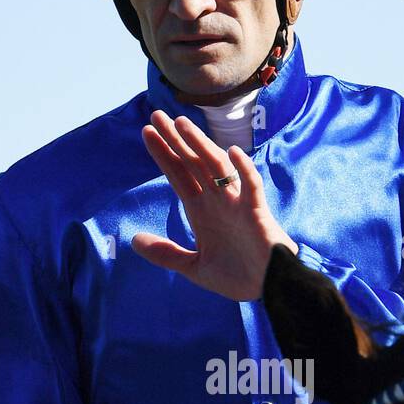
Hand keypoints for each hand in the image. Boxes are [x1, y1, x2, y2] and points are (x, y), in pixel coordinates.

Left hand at [133, 111, 297, 300]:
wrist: (269, 289)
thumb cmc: (238, 276)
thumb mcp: (194, 267)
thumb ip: (166, 253)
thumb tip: (134, 240)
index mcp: (202, 211)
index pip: (178, 175)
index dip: (163, 154)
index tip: (147, 132)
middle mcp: (217, 201)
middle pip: (193, 163)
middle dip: (175, 140)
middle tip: (156, 115)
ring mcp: (237, 204)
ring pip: (217, 167)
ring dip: (201, 145)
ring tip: (182, 124)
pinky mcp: (257, 213)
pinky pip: (251, 186)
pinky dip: (243, 169)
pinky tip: (232, 152)